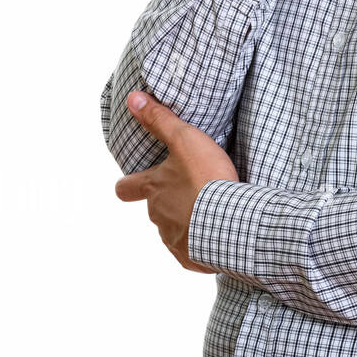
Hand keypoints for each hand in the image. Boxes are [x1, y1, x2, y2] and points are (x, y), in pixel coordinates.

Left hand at [114, 91, 240, 272]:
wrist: (230, 222)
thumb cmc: (207, 179)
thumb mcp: (186, 141)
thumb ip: (161, 120)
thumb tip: (133, 99)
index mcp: (154, 188)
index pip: (126, 188)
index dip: (129, 184)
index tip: (134, 182)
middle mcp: (157, 215)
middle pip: (156, 209)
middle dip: (171, 202)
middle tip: (194, 193)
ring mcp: (172, 239)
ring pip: (175, 229)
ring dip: (189, 221)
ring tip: (213, 212)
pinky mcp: (191, 258)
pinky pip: (193, 250)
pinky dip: (204, 242)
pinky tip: (221, 232)